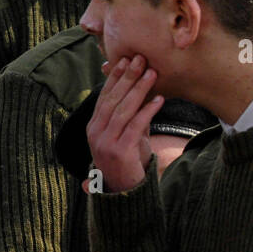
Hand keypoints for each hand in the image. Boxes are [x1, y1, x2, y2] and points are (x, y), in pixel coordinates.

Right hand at [86, 55, 162, 192]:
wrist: (125, 192)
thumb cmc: (127, 162)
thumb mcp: (128, 135)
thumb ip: (132, 116)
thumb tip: (144, 92)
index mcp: (93, 126)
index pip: (103, 96)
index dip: (114, 78)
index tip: (125, 60)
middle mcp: (95, 132)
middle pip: (112, 99)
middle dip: (127, 78)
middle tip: (140, 59)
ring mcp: (105, 142)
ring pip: (123, 110)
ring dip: (139, 90)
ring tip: (152, 74)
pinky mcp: (120, 151)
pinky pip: (135, 126)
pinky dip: (147, 111)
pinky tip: (159, 99)